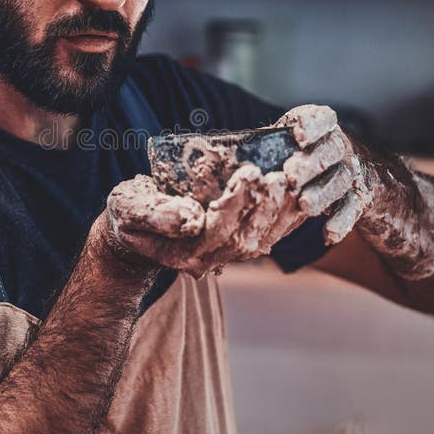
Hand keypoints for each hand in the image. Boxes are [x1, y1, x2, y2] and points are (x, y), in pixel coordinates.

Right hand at [106, 105, 372, 277]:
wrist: (136, 231)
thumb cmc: (130, 214)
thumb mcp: (130, 209)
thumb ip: (155, 214)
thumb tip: (189, 218)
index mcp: (184, 253)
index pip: (217, 230)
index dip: (237, 203)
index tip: (250, 172)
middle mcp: (210, 260)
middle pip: (247, 236)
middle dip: (267, 205)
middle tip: (283, 174)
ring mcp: (227, 256)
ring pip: (264, 238)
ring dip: (284, 211)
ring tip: (297, 180)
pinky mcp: (238, 245)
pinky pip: (270, 236)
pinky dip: (289, 217)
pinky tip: (303, 196)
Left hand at [276, 104, 371, 244]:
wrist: (351, 169)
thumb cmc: (303, 154)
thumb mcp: (287, 142)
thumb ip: (264, 145)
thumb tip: (211, 150)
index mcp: (321, 126)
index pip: (321, 118)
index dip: (311, 124)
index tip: (298, 134)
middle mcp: (339, 145)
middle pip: (330, 151)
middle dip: (310, 162)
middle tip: (290, 175)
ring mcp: (351, 171)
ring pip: (340, 181)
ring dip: (322, 194)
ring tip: (304, 206)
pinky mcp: (358, 197)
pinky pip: (352, 209)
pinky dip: (341, 223)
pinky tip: (328, 235)